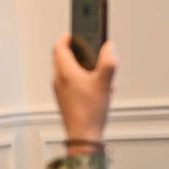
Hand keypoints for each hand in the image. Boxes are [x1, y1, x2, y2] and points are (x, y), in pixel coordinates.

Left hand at [52, 34, 116, 148]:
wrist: (83, 136)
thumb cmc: (90, 112)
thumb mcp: (104, 83)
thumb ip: (108, 62)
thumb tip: (109, 47)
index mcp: (65, 72)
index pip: (59, 47)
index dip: (67, 37)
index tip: (76, 33)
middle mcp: (59, 80)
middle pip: (63, 57)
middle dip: (79, 51)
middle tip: (91, 49)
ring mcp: (60, 90)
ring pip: (69, 71)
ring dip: (84, 67)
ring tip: (100, 73)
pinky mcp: (65, 99)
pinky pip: (72, 83)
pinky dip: (84, 80)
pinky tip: (100, 89)